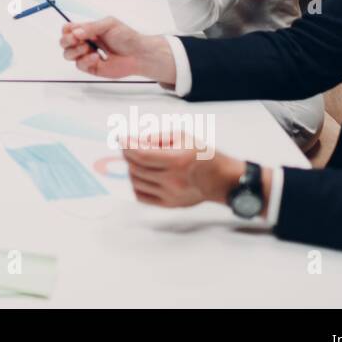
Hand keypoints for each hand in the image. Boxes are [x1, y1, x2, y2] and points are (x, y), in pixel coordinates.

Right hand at [60, 17, 174, 83]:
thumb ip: (91, 27)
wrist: (138, 54)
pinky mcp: (91, 68)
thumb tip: (75, 32)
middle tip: (78, 40)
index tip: (74, 32)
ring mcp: (87, 55)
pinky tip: (96, 57)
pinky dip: (85, 60)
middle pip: (64, 42)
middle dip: (67, 41)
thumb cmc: (126, 37)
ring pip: (68, 55)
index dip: (67, 30)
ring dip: (75, 51)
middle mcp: (85, 42)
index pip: (68, 29)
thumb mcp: (109, 24)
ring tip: (88, 48)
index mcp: (88, 30)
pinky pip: (79, 65)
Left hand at [121, 147, 243, 208]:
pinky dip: (136, 185)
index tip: (121, 138)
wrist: (221, 180)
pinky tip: (140, 175)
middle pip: (136, 167)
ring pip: (136, 182)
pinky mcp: (169, 204)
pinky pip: (142, 196)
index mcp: (177, 160)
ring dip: (131, 168)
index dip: (127, 145)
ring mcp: (170, 194)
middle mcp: (172, 179)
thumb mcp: (182, 136)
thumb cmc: (204, 155)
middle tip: (127, 146)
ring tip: (136, 160)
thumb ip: (157, 137)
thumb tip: (135, 141)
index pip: (141, 154)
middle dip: (127, 154)